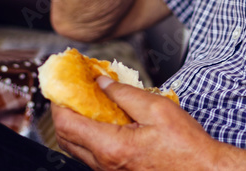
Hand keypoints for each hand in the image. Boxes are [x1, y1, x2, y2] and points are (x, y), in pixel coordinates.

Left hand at [52, 76, 227, 170]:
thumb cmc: (187, 147)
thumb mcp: (157, 109)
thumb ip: (125, 94)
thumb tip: (101, 83)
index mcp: (112, 147)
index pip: (67, 124)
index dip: (58, 102)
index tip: (62, 84)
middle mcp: (105, 165)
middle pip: (66, 138)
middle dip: (63, 112)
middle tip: (72, 91)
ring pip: (78, 148)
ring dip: (77, 124)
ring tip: (88, 101)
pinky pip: (93, 155)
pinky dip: (91, 135)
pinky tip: (106, 119)